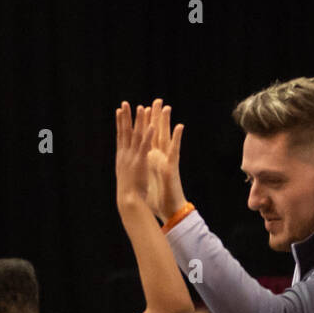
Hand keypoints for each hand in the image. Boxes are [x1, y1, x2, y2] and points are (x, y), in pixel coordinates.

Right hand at [115, 102, 152, 206]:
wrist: (128, 201)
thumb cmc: (127, 193)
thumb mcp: (124, 176)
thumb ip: (124, 167)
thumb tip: (123, 164)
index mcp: (121, 157)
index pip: (120, 136)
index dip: (119, 123)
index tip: (119, 111)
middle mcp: (124, 155)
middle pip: (125, 132)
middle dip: (125, 117)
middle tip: (125, 103)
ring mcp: (132, 157)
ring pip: (136, 136)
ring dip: (139, 121)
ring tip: (141, 108)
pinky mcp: (141, 161)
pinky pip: (145, 145)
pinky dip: (148, 135)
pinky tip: (151, 125)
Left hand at [147, 97, 185, 221]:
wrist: (168, 211)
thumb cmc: (157, 200)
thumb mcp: (145, 182)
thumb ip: (141, 174)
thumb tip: (133, 173)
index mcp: (152, 159)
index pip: (148, 138)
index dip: (144, 126)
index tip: (140, 111)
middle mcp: (160, 157)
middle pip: (157, 133)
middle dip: (156, 118)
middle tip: (156, 101)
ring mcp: (167, 160)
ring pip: (166, 137)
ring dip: (167, 123)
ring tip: (167, 107)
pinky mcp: (172, 166)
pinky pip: (175, 150)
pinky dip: (177, 138)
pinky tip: (179, 126)